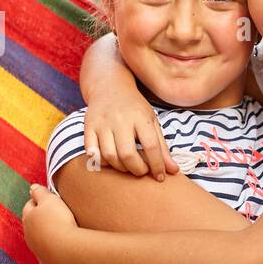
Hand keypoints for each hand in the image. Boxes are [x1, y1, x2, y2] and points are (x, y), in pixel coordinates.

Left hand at [22, 183, 80, 263]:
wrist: (66, 249)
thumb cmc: (58, 221)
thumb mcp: (50, 200)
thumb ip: (40, 192)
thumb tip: (32, 187)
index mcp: (28, 217)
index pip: (30, 205)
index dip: (38, 200)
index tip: (48, 198)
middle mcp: (28, 234)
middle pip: (32, 223)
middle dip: (40, 219)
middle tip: (55, 214)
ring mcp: (36, 249)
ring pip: (38, 240)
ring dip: (45, 235)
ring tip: (60, 232)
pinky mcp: (46, 262)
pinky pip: (47, 255)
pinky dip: (51, 251)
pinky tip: (60, 250)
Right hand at [82, 41, 179, 180]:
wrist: (109, 87)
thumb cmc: (135, 108)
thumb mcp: (152, 122)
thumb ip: (162, 147)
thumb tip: (173, 171)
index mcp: (140, 117)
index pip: (151, 146)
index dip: (157, 165)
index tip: (160, 176)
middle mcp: (120, 120)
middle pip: (128, 154)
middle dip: (137, 170)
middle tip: (142, 171)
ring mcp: (102, 123)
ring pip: (109, 156)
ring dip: (120, 168)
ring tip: (128, 166)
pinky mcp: (88, 126)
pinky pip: (91, 151)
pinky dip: (101, 161)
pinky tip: (110, 161)